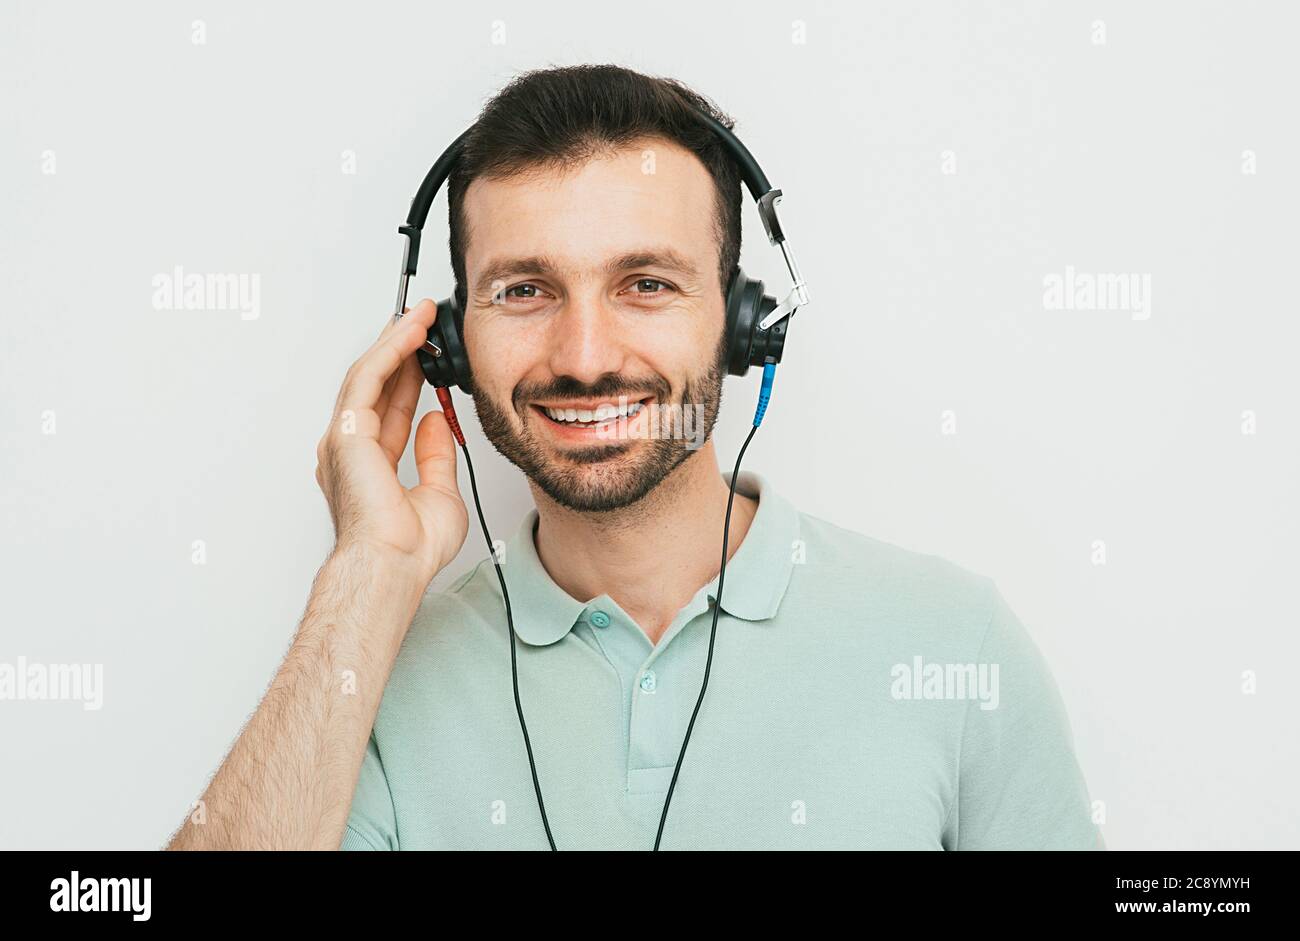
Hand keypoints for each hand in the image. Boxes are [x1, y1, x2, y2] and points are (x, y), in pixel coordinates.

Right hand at [315, 299, 468, 585]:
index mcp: (370, 464)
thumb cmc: (410, 549)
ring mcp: (344, 439)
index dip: (409, 376)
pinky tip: (411, 331)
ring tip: (421, 315)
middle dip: (401, 349)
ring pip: (370, 373)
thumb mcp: (440, 494)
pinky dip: (390, 351)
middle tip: (424, 321)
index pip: (392, 407)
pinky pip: (369, 378)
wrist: (393, 565)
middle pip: (377, 383)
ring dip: (396, 341)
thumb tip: (435, 420)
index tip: (428, 353)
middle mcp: (351, 448)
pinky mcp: (347, 432)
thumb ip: (435, 454)